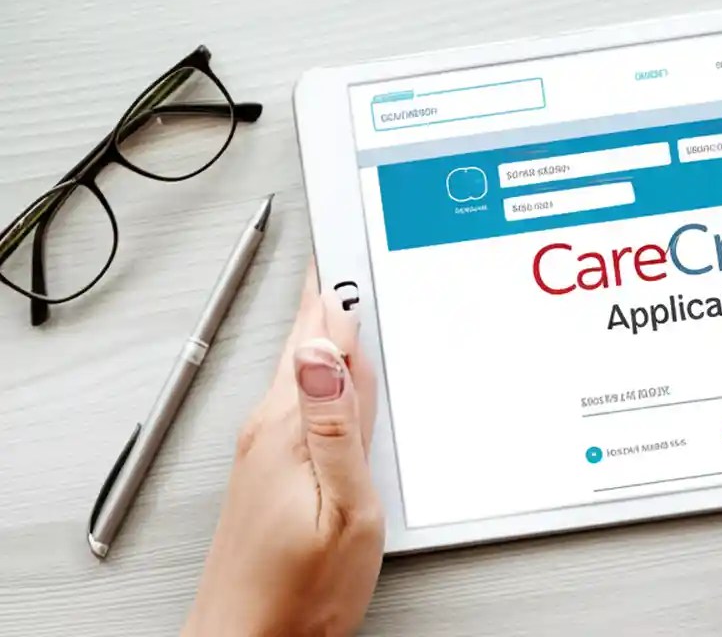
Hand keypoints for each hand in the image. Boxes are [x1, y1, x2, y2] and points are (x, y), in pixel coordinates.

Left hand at [183, 265, 383, 636]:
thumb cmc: (301, 589)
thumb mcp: (346, 508)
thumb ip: (339, 426)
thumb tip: (328, 351)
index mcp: (290, 427)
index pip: (317, 334)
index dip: (336, 286)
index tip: (347, 239)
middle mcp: (269, 427)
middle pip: (305, 342)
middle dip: (330, 296)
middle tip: (350, 247)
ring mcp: (264, 445)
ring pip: (302, 366)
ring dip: (325, 328)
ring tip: (346, 290)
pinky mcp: (267, 465)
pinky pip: (299, 395)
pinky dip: (321, 368)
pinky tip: (334, 368)